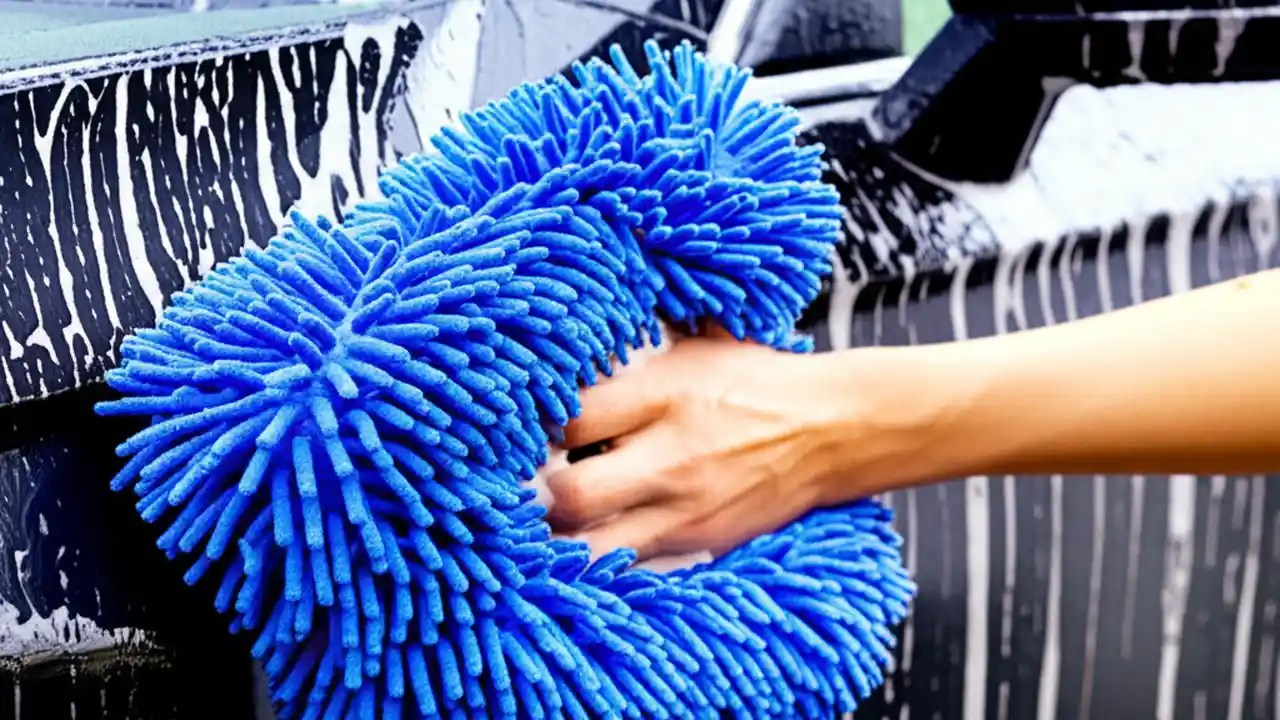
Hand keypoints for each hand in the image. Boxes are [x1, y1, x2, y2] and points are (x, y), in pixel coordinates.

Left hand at [546, 333, 874, 559]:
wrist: (831, 430)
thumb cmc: (756, 381)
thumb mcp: (697, 343)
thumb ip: (639, 343)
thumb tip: (581, 326)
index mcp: (665, 394)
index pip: (572, 420)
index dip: (539, 426)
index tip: (533, 427)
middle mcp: (671, 457)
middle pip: (572, 494)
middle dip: (541, 491)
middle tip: (535, 481)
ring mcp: (684, 509)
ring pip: (593, 549)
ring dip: (564, 536)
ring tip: (556, 519)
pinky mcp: (698, 543)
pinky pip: (629, 565)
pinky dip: (601, 558)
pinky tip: (590, 540)